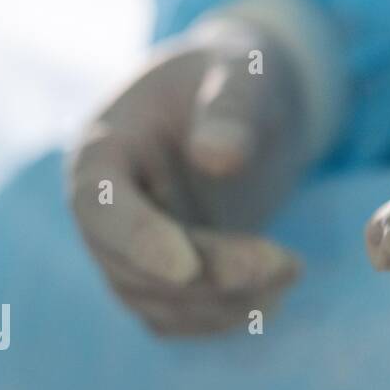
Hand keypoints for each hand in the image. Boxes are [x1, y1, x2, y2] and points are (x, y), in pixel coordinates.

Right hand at [67, 17, 308, 334]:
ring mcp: (127, 245)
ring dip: (220, 303)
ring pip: (153, 301)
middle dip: (208, 276)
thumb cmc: (240, 75)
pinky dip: (221, 317)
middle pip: (131, 265)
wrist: (249, 100)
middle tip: (288, 264)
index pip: (98, 204)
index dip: (137, 239)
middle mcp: (103, 206)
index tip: (188, 267)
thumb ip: (230, 105)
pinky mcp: (160, 274)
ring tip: (292, 272)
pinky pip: (175, 315)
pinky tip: (273, 298)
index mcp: (103, 148)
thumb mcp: (243, 71)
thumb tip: (216, 157)